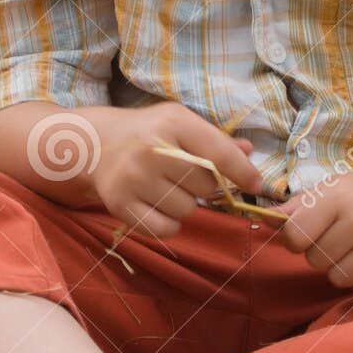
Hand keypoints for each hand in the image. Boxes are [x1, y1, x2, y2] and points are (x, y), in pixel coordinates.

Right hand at [87, 102, 264, 239]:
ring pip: (187, 210)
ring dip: (185, 204)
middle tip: (185, 175)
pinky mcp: (120, 204)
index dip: (242, 172)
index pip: (218, 153)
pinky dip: (170, 224)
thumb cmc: (147, 133)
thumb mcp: (179, 123)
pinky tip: (159, 206)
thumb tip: (249, 153)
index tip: (256, 184)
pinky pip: (165, 229)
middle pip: (205, 186)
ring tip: (166, 187)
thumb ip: (215, 140)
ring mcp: (134, 179)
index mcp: (172, 123)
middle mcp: (152, 150)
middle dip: (204, 186)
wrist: (95, 144)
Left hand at [276, 168, 352, 302]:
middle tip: (341, 239)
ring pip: (337, 279)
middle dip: (322, 253)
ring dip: (342, 270)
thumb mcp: (334, 188)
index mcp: (338, 197)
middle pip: (315, 260)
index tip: (307, 235)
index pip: (294, 235)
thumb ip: (298, 206)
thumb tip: (264, 219)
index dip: (296, 240)